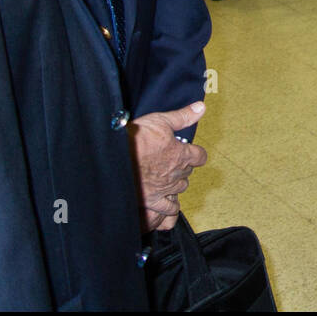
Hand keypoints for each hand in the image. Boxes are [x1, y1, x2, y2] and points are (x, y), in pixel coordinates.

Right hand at [128, 101, 206, 232]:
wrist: (114, 159)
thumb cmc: (137, 138)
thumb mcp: (161, 121)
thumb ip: (182, 117)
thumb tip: (201, 107)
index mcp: (181, 154)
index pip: (200, 156)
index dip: (196, 153)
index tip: (190, 151)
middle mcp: (176, 173)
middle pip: (188, 171)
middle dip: (184, 166)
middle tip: (172, 160)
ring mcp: (165, 188)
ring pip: (181, 187)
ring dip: (178, 182)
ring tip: (168, 176)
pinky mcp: (153, 200)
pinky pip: (169, 208)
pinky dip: (171, 206)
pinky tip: (168, 200)